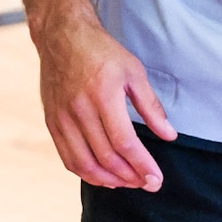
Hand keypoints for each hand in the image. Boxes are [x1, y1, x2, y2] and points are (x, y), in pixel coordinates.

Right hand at [37, 9, 175, 189]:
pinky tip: (104, 177)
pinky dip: (86, 173)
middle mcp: (80, 108)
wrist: (61, 36)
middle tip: (147, 184)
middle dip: (130, 176)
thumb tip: (169, 135)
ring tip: (128, 183)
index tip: (156, 179)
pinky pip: (68, 158)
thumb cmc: (101, 52)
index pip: (124, 142)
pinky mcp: (52, 122)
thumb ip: (151, 106)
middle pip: (106, 157)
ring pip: (85, 163)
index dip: (142, 165)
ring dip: (109, 180)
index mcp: (103, 94)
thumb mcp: (133, 72)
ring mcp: (62, 117)